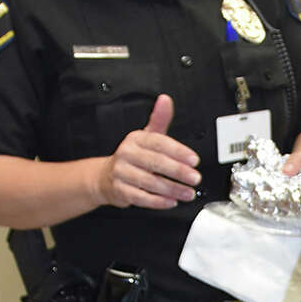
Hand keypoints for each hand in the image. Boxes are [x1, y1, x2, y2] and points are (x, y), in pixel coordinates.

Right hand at [94, 93, 199, 209]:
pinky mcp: (120, 190)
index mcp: (136, 139)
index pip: (159, 143)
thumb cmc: (133, 156)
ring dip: (172, 189)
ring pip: (150, 182)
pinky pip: (141, 197)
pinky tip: (171, 201)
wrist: (105, 177)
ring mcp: (122, 173)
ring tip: (188, 192)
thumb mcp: (146, 135)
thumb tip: (166, 100)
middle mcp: (127, 154)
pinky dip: (158, 201)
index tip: (194, 160)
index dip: (178, 151)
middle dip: (178, 171)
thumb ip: (159, 120)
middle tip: (195, 177)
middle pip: (155, 162)